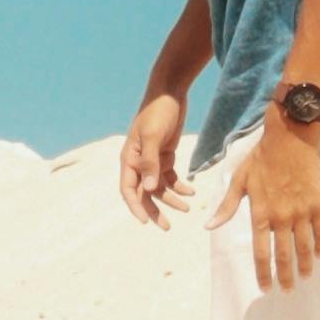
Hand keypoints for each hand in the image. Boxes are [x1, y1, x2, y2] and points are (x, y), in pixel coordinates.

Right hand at [119, 87, 187, 226]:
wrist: (170, 92)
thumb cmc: (157, 111)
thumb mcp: (154, 136)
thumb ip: (151, 162)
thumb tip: (150, 189)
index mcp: (129, 159)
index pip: (129, 189)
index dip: (135, 207)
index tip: (145, 222)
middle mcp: (138, 162)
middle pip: (144, 193)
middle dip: (154, 210)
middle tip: (166, 227)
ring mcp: (152, 160)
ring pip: (159, 187)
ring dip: (171, 199)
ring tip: (187, 208)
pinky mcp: (165, 155)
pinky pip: (170, 177)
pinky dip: (180, 186)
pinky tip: (191, 192)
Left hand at [213, 111, 319, 287]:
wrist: (291, 138)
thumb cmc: (262, 158)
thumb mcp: (239, 180)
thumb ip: (227, 206)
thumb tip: (209, 226)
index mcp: (261, 214)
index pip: (262, 253)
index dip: (264, 273)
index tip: (265, 288)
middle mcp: (282, 217)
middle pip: (284, 255)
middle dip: (285, 276)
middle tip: (287, 290)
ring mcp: (302, 212)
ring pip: (305, 247)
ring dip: (304, 265)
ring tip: (304, 277)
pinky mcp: (319, 204)